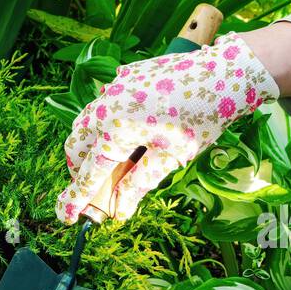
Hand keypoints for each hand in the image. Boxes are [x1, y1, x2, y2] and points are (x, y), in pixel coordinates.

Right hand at [55, 32, 279, 223]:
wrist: (225, 72)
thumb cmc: (201, 119)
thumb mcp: (170, 158)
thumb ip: (138, 183)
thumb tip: (118, 211)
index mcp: (117, 131)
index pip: (89, 173)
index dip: (76, 198)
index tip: (65, 217)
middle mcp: (107, 108)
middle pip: (75, 146)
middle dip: (79, 169)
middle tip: (94, 186)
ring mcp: (113, 88)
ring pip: (84, 123)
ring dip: (89, 146)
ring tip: (109, 161)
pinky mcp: (124, 76)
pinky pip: (102, 104)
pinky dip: (104, 124)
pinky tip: (128, 130)